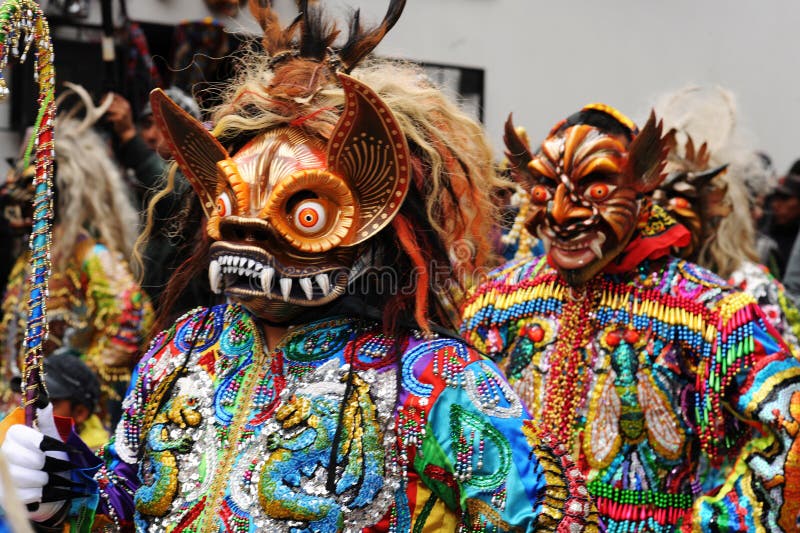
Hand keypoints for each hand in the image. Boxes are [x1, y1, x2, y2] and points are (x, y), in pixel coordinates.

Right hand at [0, 405, 71, 522]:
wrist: (55, 487)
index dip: (39, 442)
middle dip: (47, 463)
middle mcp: (1, 454)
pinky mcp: (3, 496)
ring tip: (50, 478)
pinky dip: (40, 493)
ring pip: (26, 477)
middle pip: (25, 457)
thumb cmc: (55, 458)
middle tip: (56, 465)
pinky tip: (43, 491)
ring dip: (46, 479)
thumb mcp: (53, 436)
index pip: (18, 434)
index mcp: (12, 436)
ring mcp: (1, 476)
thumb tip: (43, 402)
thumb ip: (46, 419)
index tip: (54, 447)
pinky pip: (26, 494)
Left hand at [104, 93, 136, 143]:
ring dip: (104, 109)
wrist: (128, 130)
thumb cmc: (123, 119)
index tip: (102, 98)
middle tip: (100, 103)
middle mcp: (126, 107)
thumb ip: (118, 104)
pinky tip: (107, 119)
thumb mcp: (124, 110)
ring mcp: (123, 112)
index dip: (107, 96)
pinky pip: (110, 116)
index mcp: (126, 103)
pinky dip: (107, 118)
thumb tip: (106, 98)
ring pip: (110, 108)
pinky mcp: (120, 118)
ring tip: (102, 111)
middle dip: (104, 102)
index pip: (115, 96)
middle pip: (111, 101)